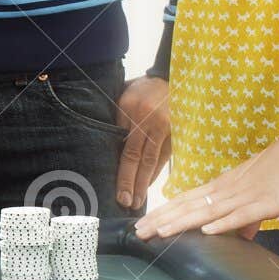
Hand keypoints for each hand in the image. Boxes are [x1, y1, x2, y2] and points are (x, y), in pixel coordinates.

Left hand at [115, 76, 170, 209]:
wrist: (170, 78)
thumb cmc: (140, 89)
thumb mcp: (122, 97)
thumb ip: (115, 119)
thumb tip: (103, 146)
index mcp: (129, 108)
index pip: (121, 145)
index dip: (118, 169)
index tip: (114, 187)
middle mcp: (147, 120)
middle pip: (136, 156)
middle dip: (130, 181)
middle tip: (125, 202)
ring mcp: (164, 127)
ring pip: (151, 160)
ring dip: (144, 183)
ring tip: (137, 201)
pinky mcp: (175, 133)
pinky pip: (163, 157)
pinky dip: (155, 172)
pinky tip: (148, 186)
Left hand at [133, 130, 278, 241]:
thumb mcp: (263, 192)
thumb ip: (249, 214)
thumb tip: (244, 234)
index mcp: (226, 186)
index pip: (187, 200)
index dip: (165, 213)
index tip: (143, 224)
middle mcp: (230, 189)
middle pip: (189, 206)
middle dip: (162, 220)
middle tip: (137, 232)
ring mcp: (248, 195)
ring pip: (208, 210)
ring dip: (182, 222)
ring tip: (159, 232)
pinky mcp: (269, 201)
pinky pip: (243, 214)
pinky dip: (224, 222)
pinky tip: (207, 231)